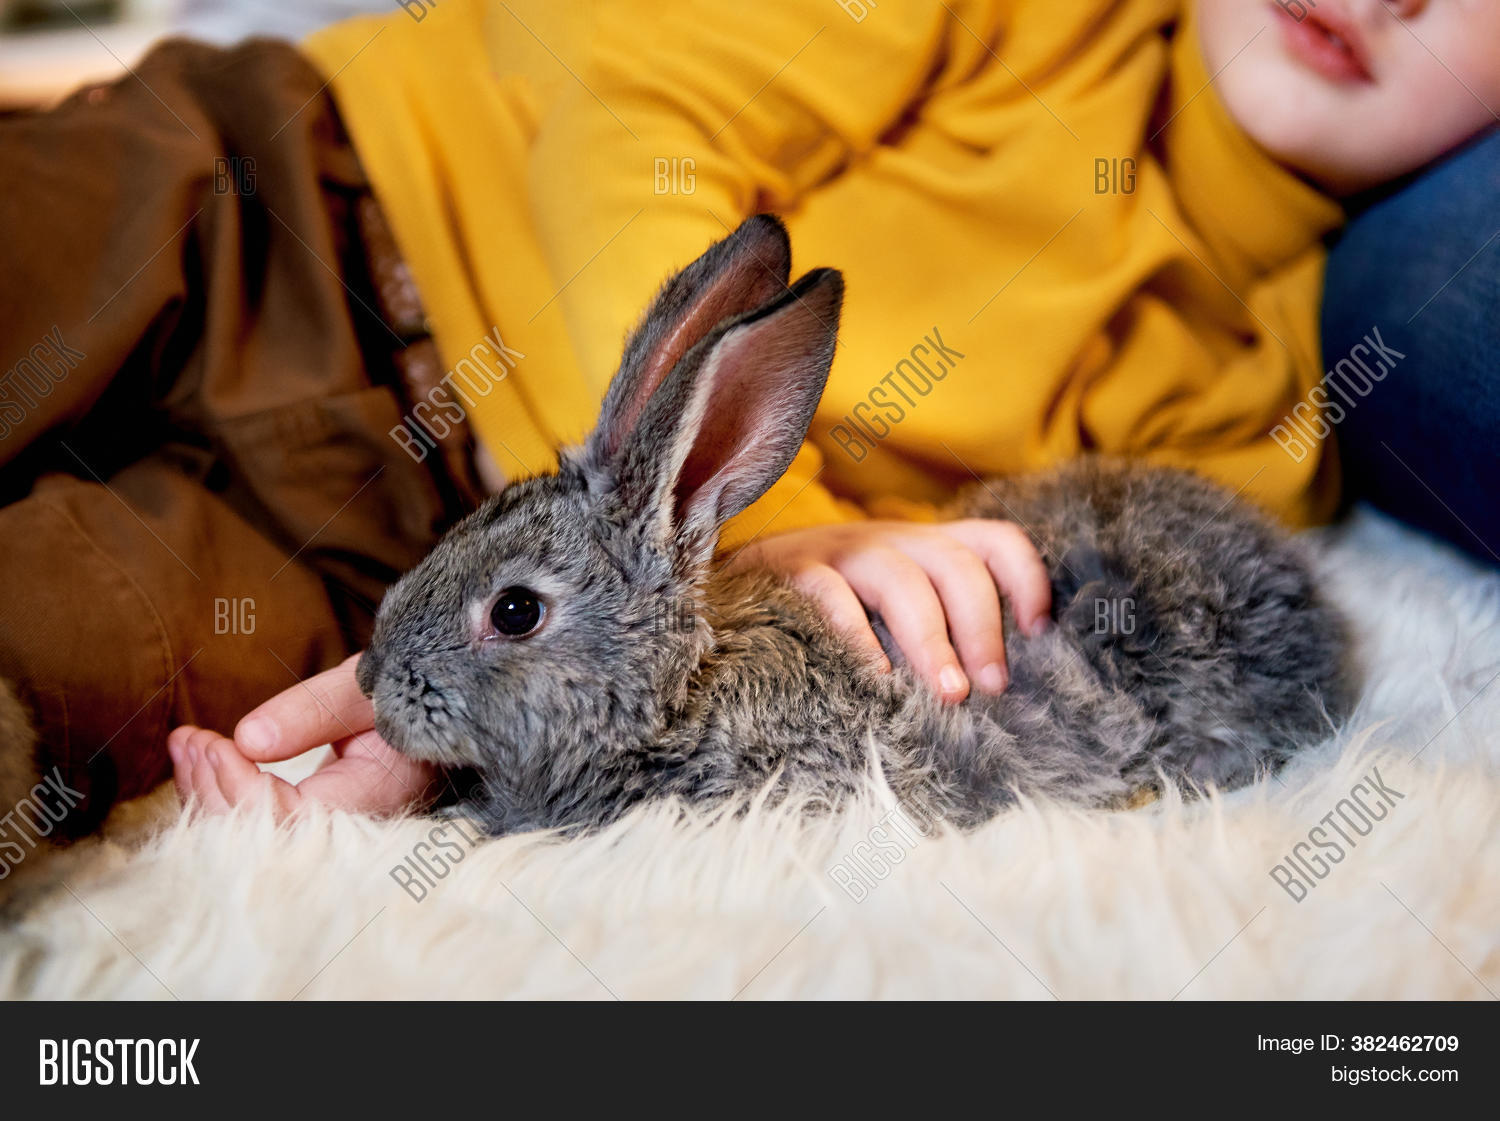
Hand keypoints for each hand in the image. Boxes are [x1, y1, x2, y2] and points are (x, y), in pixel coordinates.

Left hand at [168, 654, 438, 818]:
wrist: (443, 694)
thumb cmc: (413, 682)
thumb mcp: (366, 683)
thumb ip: (315, 709)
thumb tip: (248, 739)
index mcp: (381, 792)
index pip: (293, 816)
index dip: (242, 788)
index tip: (212, 742)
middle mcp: (362, 823)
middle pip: (267, 837)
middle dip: (214, 790)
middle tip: (187, 740)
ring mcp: (343, 828)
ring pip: (259, 836)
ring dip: (211, 792)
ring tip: (185, 745)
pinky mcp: (323, 818)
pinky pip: (264, 821)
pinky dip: (225, 793)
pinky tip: (203, 761)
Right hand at [726, 519, 1050, 702]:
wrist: (730, 593)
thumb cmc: (829, 617)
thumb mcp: (890, 609)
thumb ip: (937, 626)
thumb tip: (994, 685)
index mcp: (923, 546)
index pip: (993, 540)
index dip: (1027, 579)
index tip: (1038, 632)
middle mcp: (889, 539)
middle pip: (955, 563)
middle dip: (982, 627)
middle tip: (991, 687)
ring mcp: (838, 550)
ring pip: (900, 578)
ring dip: (931, 639)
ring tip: (949, 695)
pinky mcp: (790, 571)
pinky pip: (830, 595)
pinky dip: (857, 636)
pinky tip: (874, 681)